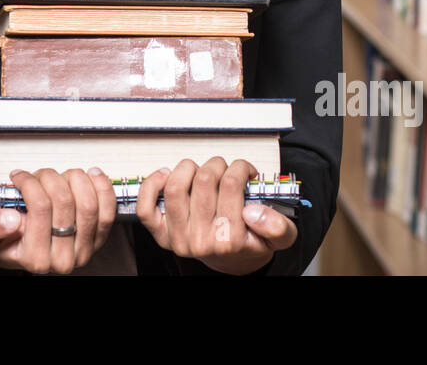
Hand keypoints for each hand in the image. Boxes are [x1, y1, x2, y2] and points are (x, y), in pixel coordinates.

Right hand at [0, 167, 117, 272]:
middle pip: (65, 203)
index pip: (40, 208)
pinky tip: (91, 175)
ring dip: (76, 180)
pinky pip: (108, 211)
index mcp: (35, 259)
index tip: (19, 175)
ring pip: (89, 205)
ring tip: (60, 175)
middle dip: (50, 178)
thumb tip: (9, 219)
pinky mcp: (97, 240)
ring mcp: (83, 250)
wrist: (16, 252)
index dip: (29, 183)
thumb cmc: (1, 241)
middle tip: (39, 173)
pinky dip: (102, 188)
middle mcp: (63, 259)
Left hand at [136, 157, 297, 274]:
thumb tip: (253, 211)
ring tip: (202, 172)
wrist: (233, 261)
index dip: (240, 168)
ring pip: (176, 187)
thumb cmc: (251, 244)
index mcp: (229, 241)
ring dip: (190, 168)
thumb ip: (277, 226)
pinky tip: (168, 175)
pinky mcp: (161, 234)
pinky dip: (153, 185)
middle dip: (219, 165)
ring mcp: (178, 238)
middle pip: (204, 181)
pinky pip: (146, 207)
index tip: (244, 170)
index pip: (231, 186)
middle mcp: (200, 241)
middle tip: (225, 169)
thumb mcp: (279, 238)